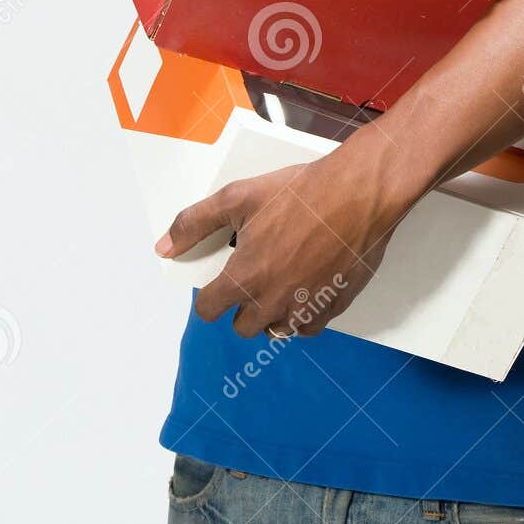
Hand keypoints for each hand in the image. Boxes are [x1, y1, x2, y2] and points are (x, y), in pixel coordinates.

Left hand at [154, 139, 408, 338]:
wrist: (359, 192)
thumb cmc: (301, 192)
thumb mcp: (238, 196)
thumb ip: (195, 223)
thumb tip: (164, 247)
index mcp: (245, 277)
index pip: (209, 310)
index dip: (210, 296)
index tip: (219, 283)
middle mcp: (273, 301)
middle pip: (242, 327)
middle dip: (242, 305)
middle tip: (255, 274)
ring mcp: (305, 308)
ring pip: (276, 330)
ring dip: (272, 313)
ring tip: (281, 282)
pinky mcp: (334, 306)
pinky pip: (309, 327)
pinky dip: (304, 314)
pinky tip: (307, 287)